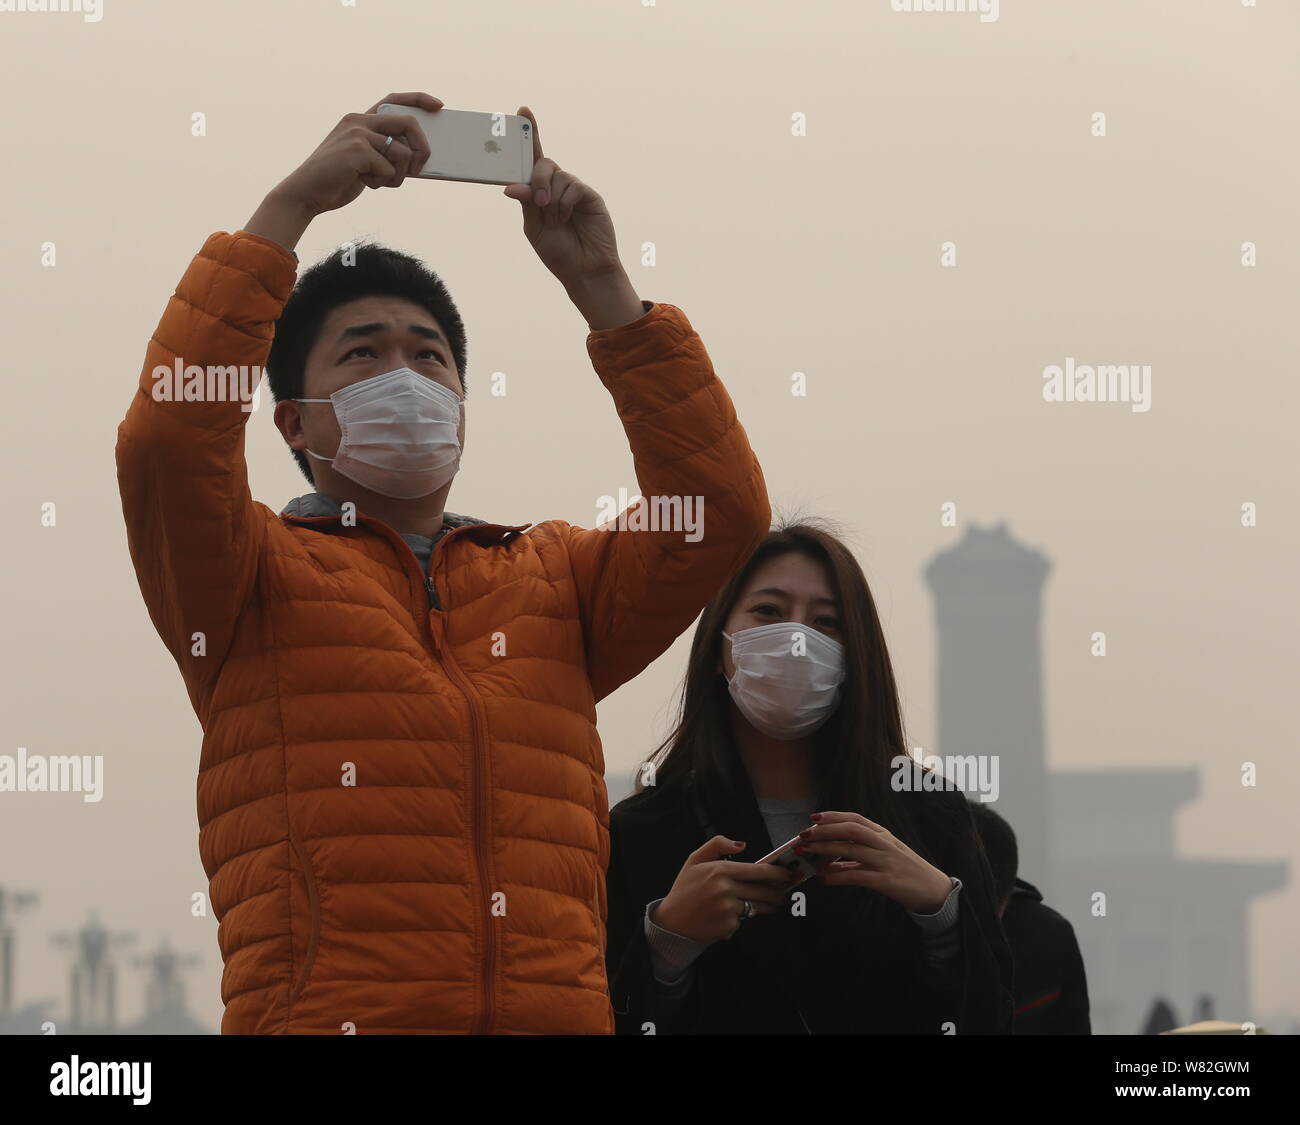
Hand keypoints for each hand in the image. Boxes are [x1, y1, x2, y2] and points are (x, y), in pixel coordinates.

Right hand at [276, 91, 439, 216]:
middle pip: (409, 123)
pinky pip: (390, 168)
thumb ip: (384, 152)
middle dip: (422, 148)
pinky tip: (364, 182)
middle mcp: (359, 120)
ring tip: (379, 181)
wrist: (306, 192)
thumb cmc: (338, 180)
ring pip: (402, 152)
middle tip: (419, 168)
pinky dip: (383, 182)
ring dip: (398, 175)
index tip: (439, 105)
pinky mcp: (357, 150)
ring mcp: (357, 133)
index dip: (419, 99)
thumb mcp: (365, 161)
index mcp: (360, 119)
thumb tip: (417, 158)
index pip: (393, 100)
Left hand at [502, 106, 622, 286]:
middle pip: (542, 163)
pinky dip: (566, 202)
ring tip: (557, 218)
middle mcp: (555, 187)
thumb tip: (512, 185)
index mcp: (538, 193)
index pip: (530, 160)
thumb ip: (526, 203)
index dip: (528, 135)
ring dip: (552, 198)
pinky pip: (573, 185)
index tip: (522, 112)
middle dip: (537, 179)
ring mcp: (573, 190)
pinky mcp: (588, 194)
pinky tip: (569, 217)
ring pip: (557, 175)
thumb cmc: (558, 252)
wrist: (584, 269)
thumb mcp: (534, 227)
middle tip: (540, 203)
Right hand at [653, 836, 800, 945]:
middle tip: (786, 890)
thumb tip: (742, 844)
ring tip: (773, 903)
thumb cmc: (685, 889)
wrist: (672, 923)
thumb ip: (717, 845)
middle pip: (763, 890)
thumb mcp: (694, 860)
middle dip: (778, 891)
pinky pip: (744, 920)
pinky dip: (741, 918)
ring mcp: (728, 909)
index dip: (777, 873)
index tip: (788, 873)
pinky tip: (731, 916)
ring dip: (767, 905)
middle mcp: (725, 889)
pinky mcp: (729, 926)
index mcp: (720, 870)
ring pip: (757, 906)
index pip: (757, 870)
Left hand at [797, 812, 953, 913]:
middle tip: (804, 835)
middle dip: (825, 830)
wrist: (934, 891)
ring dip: (825, 849)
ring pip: (851, 849)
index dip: (833, 817)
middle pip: (850, 829)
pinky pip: (857, 876)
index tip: (814, 818)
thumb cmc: (907, 872)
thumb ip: (857, 860)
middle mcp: (884, 843)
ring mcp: (886, 861)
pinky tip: (824, 879)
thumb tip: (829, 866)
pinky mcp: (886, 880)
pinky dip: (838, 877)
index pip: (855, 819)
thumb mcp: (884, 858)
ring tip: (807, 851)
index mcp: (883, 835)